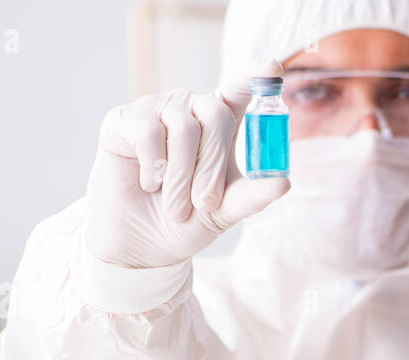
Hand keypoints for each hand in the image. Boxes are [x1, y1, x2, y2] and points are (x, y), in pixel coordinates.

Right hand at [84, 69, 288, 268]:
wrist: (141, 244)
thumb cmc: (186, 221)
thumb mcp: (224, 211)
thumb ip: (252, 195)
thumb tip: (284, 181)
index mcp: (219, 124)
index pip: (239, 89)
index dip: (255, 75)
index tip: (272, 66)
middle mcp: (189, 109)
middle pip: (215, 114)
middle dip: (214, 166)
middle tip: (204, 205)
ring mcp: (156, 109)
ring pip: (182, 126)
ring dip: (183, 177)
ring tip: (176, 207)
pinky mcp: (124, 119)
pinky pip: (148, 132)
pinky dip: (154, 167)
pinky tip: (149, 184)